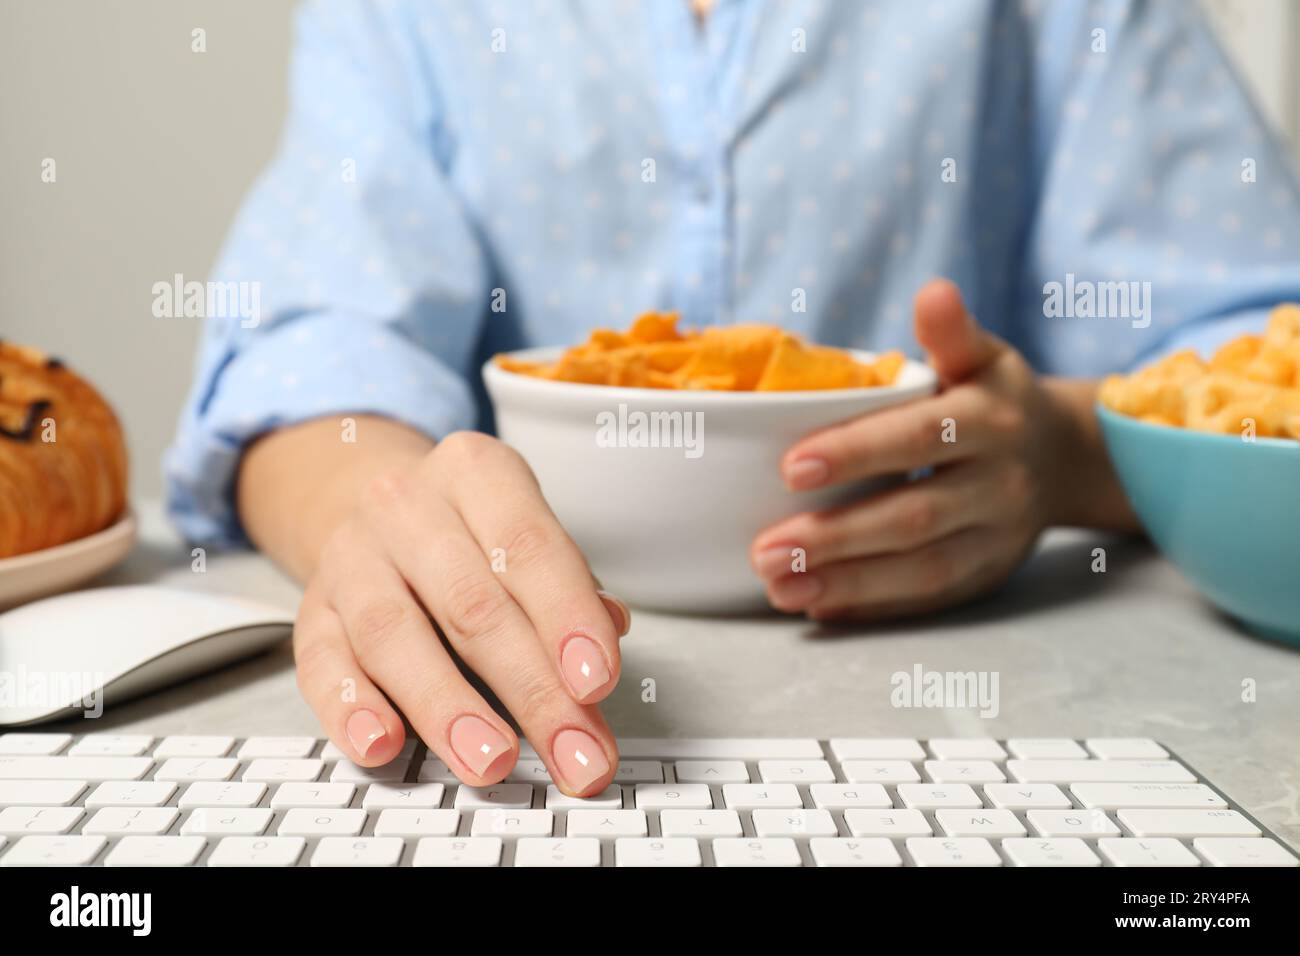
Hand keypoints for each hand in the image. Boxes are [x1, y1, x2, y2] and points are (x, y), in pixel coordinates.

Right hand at [291, 431, 629, 794]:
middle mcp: (405, 506)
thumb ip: (570, 586)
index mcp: (475, 473)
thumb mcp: (526, 531)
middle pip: (471, 604)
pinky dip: (351, 709)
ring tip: (491, 761)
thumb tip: (608, 633)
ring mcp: (350, 557)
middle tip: (574, 755)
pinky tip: (383, 745)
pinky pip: (321, 663)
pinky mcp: (310, 610)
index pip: (528, 546)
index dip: (567, 618)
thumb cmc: (472, 531)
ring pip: (393, 635)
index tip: (598, 682)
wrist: (371, 501)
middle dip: (532, 691)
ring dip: (447, 708)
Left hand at [750, 278, 1125, 620]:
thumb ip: (952, 333)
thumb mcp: (983, 356)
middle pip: (914, 518)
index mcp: (991, 420)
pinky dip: (872, 607)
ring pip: (921, 571)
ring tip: (779, 586)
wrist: (1065, 456)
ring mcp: (998, 539)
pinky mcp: (988, 577)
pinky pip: (929, 600)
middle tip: (765, 550)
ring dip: (846, 583)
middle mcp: (1000, 484)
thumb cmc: (995, 398)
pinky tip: (817, 606)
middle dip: (836, 538)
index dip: (855, 454)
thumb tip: (933, 292)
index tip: (790, 468)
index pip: (918, 437)